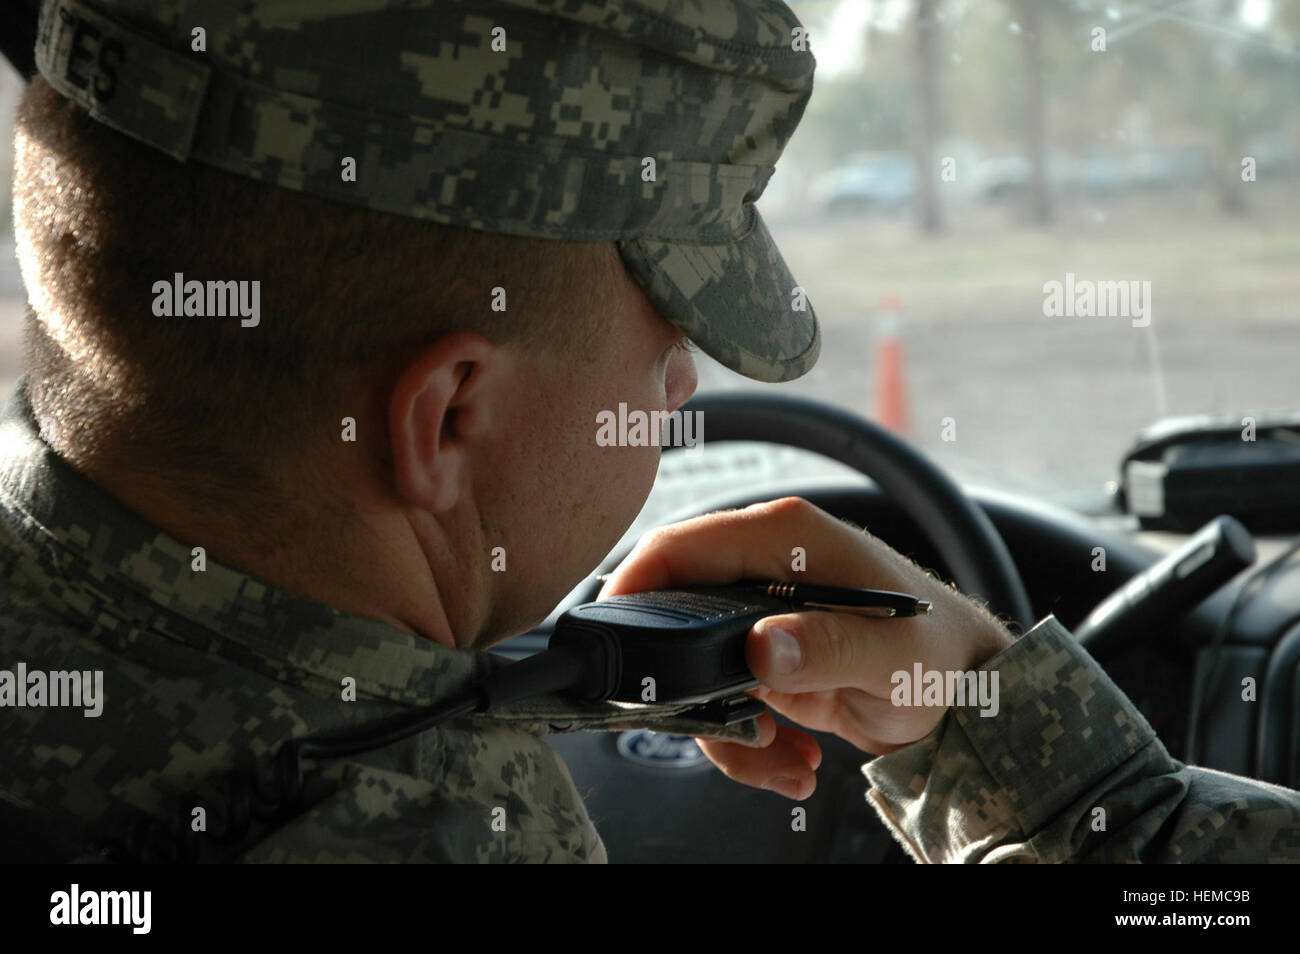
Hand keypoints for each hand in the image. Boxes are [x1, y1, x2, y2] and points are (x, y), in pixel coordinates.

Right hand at [599, 497, 1015, 800]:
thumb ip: (826, 647)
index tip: (616, 648)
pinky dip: (744, 739)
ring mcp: (761, 613)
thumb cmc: (944, 655)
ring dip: (723, 728)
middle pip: (673, 615)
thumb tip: (759, 647)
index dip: (633, 589)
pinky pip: (722, 698)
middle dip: (686, 688)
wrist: (971, 692)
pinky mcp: (765, 655)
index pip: (680, 546)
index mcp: (786, 539)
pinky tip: (792, 758)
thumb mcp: (891, 656)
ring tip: (780, 759)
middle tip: (727, 731)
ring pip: (692, 670)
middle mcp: (765, 567)